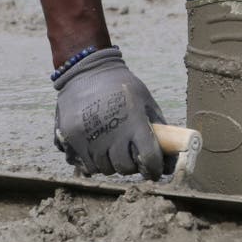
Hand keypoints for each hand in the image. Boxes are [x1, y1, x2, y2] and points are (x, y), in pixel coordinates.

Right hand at [52, 47, 166, 178]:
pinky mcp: (71, 137)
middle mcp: (111, 131)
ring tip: (113, 150)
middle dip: (132, 166)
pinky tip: (98, 148)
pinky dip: (94, 162)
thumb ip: (158, 129)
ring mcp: (89, 135)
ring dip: (111, 164)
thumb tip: (171, 158)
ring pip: (104, 168)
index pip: (148, 158)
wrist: (86, 69)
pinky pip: (85, 164)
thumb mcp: (146, 101)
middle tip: (132, 157)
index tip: (155, 171)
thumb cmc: (122, 85)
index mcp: (134, 120)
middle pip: (125, 167)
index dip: (155, 169)